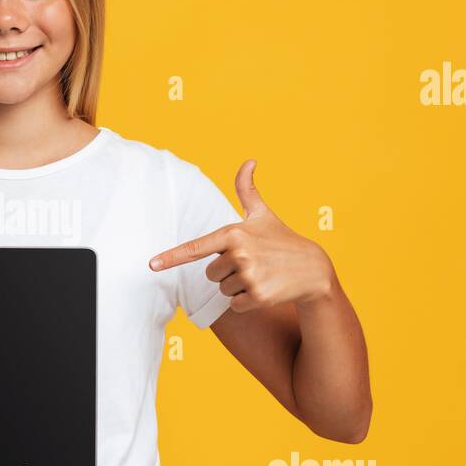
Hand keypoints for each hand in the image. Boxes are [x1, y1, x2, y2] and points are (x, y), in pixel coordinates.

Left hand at [148, 159, 334, 311]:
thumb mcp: (263, 214)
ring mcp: (248, 275)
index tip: (151, 265)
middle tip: (252, 263)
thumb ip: (247, 190)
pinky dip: (245, 301)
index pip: (196, 247)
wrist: (313, 270)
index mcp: (234, 233)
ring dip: (237, 286)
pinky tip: (264, 289)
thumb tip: (249, 160)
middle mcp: (239, 254)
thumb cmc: (282, 240)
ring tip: (260, 274)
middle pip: (210, 273)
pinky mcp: (257, 296)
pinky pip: (233, 304)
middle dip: (227, 271)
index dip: (171, 257)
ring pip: (222, 289)